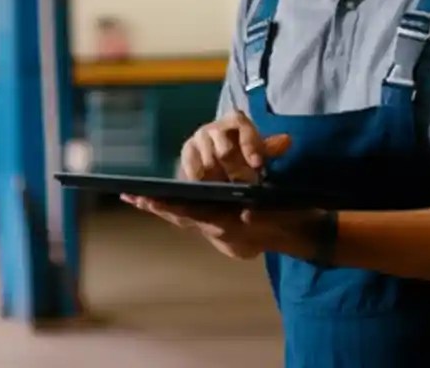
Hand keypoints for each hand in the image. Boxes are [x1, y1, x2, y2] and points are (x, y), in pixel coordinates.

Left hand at [120, 195, 323, 260]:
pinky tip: (157, 201)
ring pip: (181, 217)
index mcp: (229, 225)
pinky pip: (189, 217)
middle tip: (131, 196)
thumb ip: (263, 218)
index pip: (194, 213)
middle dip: (156, 206)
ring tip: (135, 196)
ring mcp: (216, 229)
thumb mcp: (281, 215)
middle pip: (180, 216)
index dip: (171, 206)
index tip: (150, 198)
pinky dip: (171, 209)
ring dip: (159, 208)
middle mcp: (217, 229)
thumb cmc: (289, 218)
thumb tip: (247, 217)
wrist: (298, 234)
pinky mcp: (217, 224)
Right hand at [179, 110, 290, 182]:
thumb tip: (286, 140)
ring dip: (221, 179)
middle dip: (237, 171)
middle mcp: (214, 128)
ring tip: (230, 190)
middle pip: (225, 150)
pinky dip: (204, 182)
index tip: (257, 165)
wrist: (215, 161)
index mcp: (236, 121)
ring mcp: (198, 140)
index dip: (250, 146)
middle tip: (245, 186)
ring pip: (209, 163)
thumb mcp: (258, 151)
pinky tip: (211, 189)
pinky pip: (193, 171)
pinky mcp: (187, 153)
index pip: (243, 127)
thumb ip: (269, 148)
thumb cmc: (241, 153)